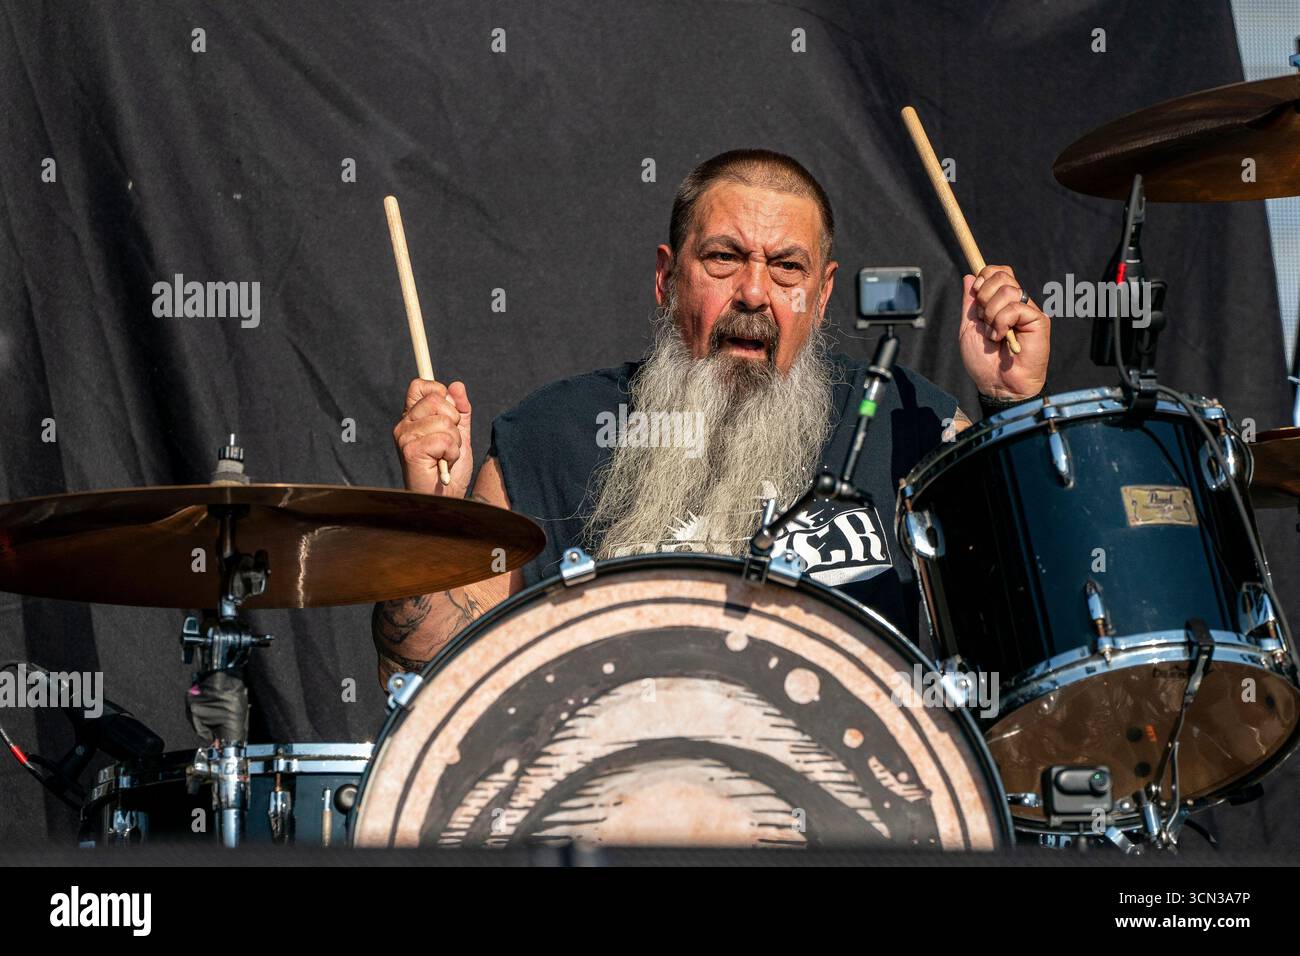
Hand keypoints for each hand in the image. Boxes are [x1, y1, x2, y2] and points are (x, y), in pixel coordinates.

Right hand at [394, 378, 473, 496]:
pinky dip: (452, 453)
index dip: (440, 393)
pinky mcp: (410, 451)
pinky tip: (443, 464)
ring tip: (445, 456)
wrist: (446, 499)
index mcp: (412, 417)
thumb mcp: (459, 434)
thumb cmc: (449, 469)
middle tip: (449, 443)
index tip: (449, 414)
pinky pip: (444, 439)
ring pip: (444, 421)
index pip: (420, 385)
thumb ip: (460, 411)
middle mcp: (404, 424)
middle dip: (454, 421)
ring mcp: (405, 437)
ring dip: (455, 442)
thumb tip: (457, 385)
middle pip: (436, 399)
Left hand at [958, 264, 1049, 399]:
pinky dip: (1001, 323)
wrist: (997, 385)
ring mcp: (1028, 311)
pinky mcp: (1038, 320)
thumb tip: (970, 276)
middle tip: (984, 321)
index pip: (998, 272)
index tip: (975, 293)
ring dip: (992, 315)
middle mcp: (1017, 304)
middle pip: (1002, 275)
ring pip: (1008, 290)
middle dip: (984, 297)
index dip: (984, 276)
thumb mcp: (969, 328)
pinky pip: (1015, 308)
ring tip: (994, 334)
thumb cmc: (984, 362)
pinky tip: (1002, 339)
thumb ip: (970, 303)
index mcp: (1001, 303)